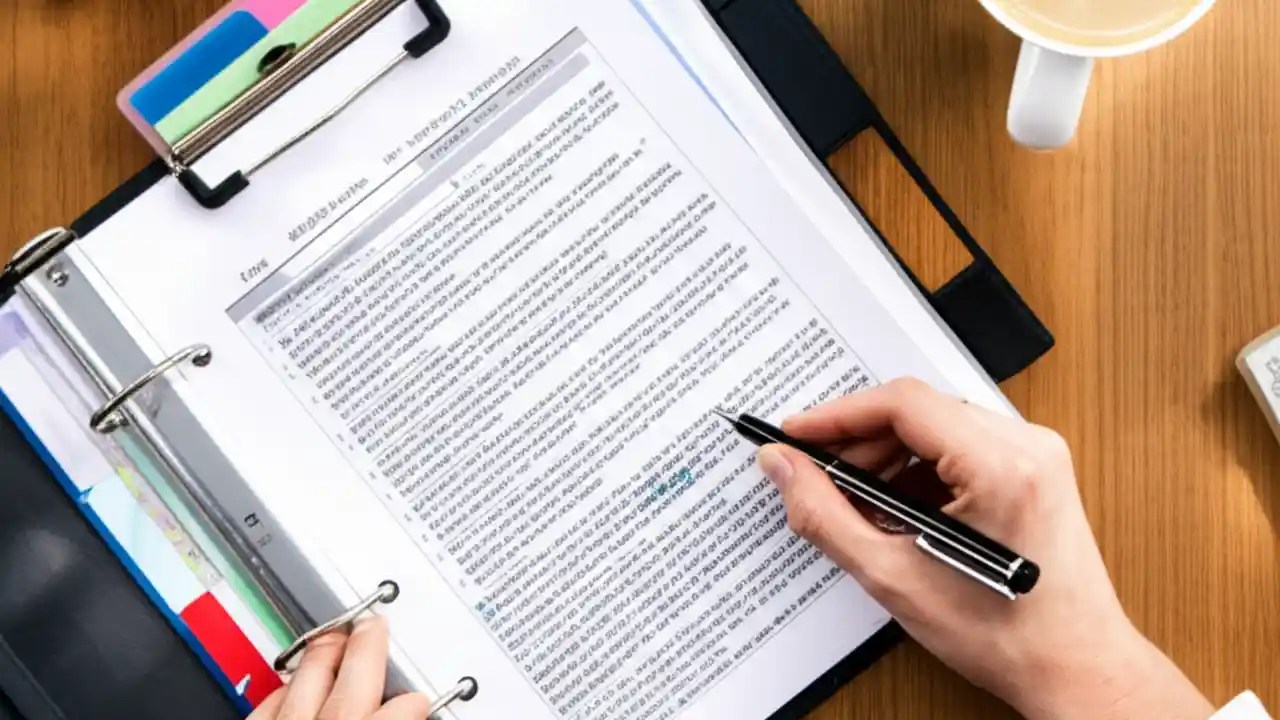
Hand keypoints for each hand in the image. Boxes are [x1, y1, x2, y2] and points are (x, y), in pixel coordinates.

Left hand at [249, 617, 430, 719]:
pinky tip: (288, 684)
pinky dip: (280, 692)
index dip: (409, 701)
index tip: (417, 697)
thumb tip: (411, 710)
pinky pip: (264, 710)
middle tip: (374, 626)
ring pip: (302, 689)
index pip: (395, 713)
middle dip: (364, 653)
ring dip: (320, 660)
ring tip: (333, 637)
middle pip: (349, 690)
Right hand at [757, 378, 1212, 719]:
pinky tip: (896, 512)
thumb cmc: (1009, 636)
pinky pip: (961, 446)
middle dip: (859, 442)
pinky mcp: (1034, 469)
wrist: (1074, 667)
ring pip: (936, 426)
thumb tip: (784, 468)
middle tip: (817, 478)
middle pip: (918, 411)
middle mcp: (1027, 446)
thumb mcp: (895, 576)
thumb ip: (825, 514)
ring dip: (888, 458)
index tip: (798, 435)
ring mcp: (1036, 455)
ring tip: (858, 506)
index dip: (838, 416)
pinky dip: (919, 471)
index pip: (902, 404)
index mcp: (1001, 466)